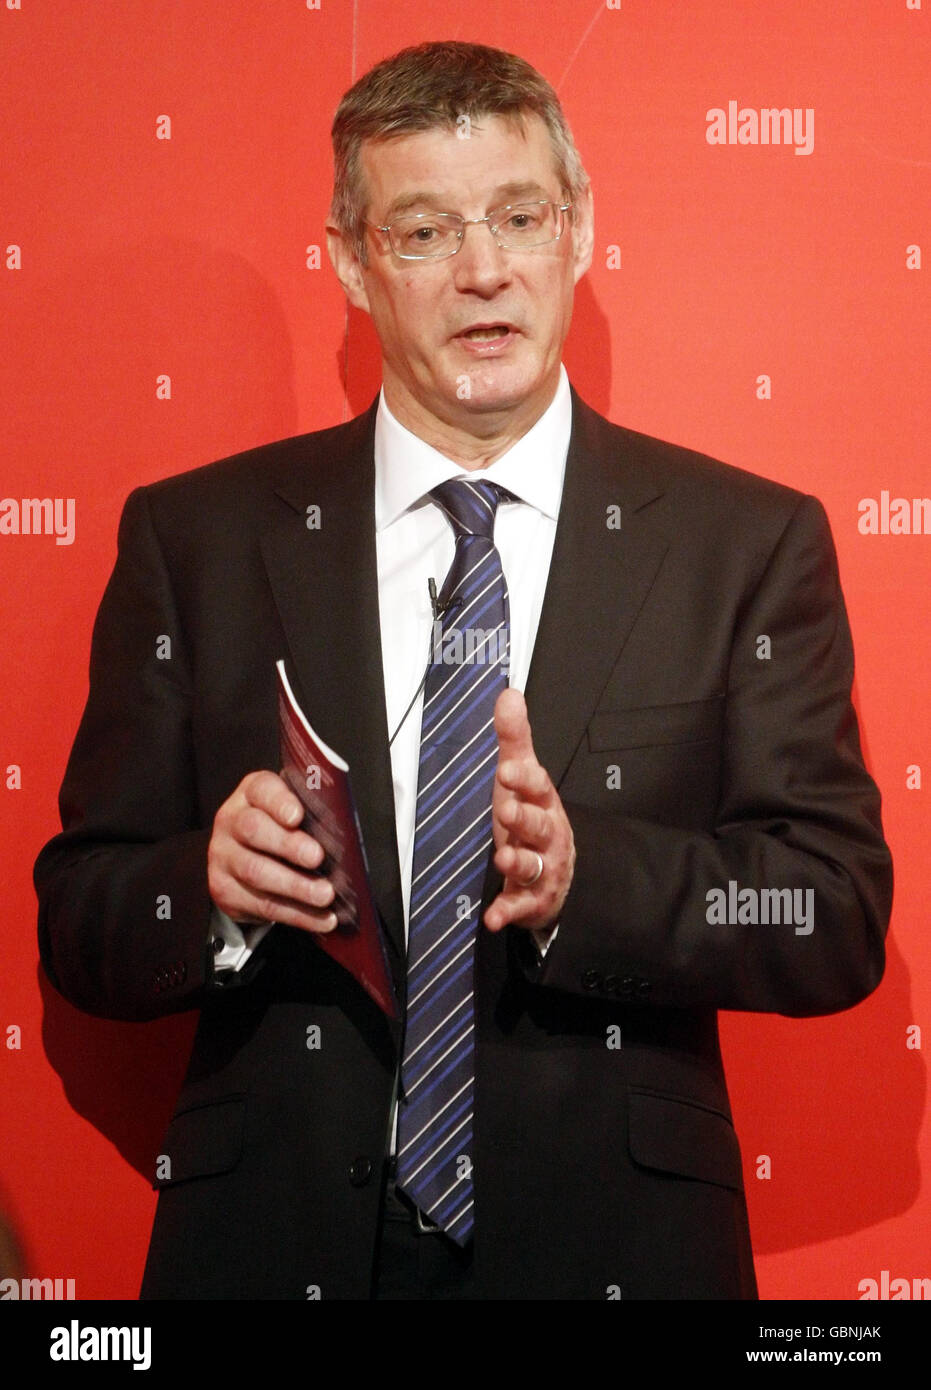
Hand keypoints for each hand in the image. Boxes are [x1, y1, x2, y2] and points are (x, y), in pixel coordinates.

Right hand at [207, 770, 337, 932]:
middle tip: (318, 858)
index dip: (280, 802)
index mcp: (252, 794)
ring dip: (296, 886)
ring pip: (256, 872)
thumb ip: (313, 815)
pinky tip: (320, 919)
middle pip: (254, 830)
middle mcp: (231, 820)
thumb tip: (346, 836)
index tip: (298, 817)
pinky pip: (261, 905)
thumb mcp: (294, 813)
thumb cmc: (280, 830)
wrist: (242, 860)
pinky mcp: (225, 890)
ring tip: (325, 895)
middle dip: (289, 845)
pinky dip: (296, 914)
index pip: (262, 790)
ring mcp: (223, 856)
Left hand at [484, 689, 575, 932]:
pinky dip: (508, 911)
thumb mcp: (523, 777)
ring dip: (518, 861)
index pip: (536, 786)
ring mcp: (542, 867)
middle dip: (524, 817)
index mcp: (543, 802)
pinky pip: (521, 905)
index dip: (523, 779)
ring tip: (503, 858)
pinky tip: (493, 918)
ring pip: (533, 863)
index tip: (506, 770)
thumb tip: (508, 694)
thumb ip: (514, 739)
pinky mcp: (531, 898)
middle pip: (539, 824)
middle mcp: (546, 834)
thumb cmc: (534, 818)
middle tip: (506, 811)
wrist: (558, 872)